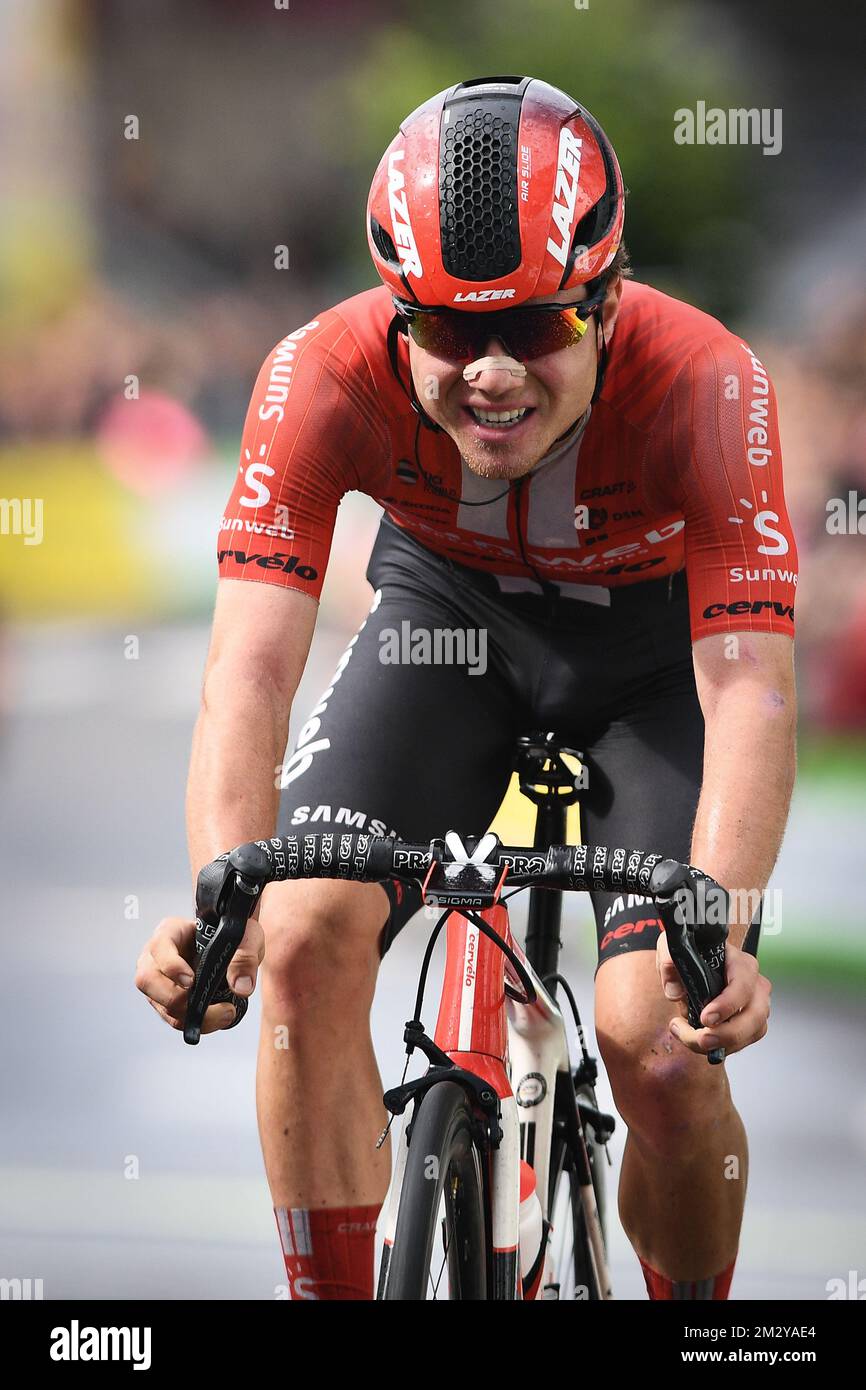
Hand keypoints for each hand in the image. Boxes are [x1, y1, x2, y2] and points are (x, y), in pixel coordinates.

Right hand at [135, 914, 264, 1032]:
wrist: (232, 946)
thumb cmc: (232, 934)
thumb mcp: (246, 935)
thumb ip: (246, 955)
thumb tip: (241, 988)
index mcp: (170, 931)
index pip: (159, 947)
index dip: (171, 966)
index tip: (191, 981)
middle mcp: (156, 957)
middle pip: (147, 981)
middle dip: (176, 999)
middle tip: (206, 1005)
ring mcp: (158, 980)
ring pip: (159, 1005)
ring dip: (191, 1017)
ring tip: (225, 1013)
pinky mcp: (166, 1000)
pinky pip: (173, 1018)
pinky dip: (196, 1023)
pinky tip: (219, 1018)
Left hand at [656, 930, 770, 1056]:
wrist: (698, 962)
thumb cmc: (693, 953)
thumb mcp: (675, 947)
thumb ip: (669, 962)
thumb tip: (674, 992)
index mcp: (741, 964)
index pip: (742, 986)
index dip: (727, 1005)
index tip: (705, 1018)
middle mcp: (755, 986)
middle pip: (755, 1016)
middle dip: (727, 1034)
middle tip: (701, 1039)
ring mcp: (756, 1006)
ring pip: (750, 1033)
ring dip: (720, 1044)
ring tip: (688, 1037)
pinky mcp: (749, 1025)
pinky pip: (741, 1043)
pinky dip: (719, 1047)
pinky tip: (696, 1039)